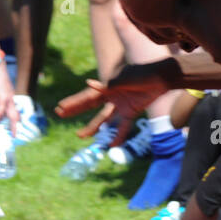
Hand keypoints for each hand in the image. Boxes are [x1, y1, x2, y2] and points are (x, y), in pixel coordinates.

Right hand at [0, 63, 18, 131]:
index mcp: (9, 99)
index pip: (13, 112)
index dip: (14, 121)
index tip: (13, 129)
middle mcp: (11, 100)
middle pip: (15, 116)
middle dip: (14, 126)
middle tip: (14, 136)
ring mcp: (8, 98)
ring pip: (11, 115)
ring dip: (7, 124)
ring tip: (1, 131)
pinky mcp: (3, 97)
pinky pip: (0, 110)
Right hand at [54, 63, 168, 140]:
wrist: (160, 77)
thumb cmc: (141, 74)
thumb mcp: (123, 79)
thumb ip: (107, 85)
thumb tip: (88, 84)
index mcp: (107, 86)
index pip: (87, 96)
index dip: (74, 102)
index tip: (60, 107)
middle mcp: (111, 96)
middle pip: (90, 106)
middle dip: (76, 111)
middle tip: (61, 115)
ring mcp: (120, 105)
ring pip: (104, 119)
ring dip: (93, 127)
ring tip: (81, 135)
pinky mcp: (131, 111)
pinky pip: (123, 126)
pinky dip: (118, 135)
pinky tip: (112, 145)